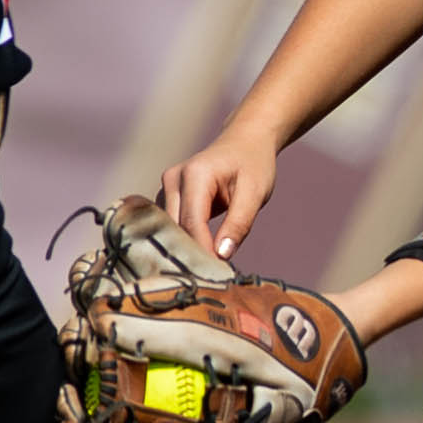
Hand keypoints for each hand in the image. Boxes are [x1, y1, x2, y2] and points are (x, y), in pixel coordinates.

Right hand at [159, 127, 281, 262]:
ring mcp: (167, 186)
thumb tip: (221, 255)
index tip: (216, 275)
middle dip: (191, 254)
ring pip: (169, 229)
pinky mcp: (168, 195)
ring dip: (184, 249)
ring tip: (204, 272)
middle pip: (176, 228)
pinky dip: (183, 240)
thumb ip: (239, 223)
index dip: (202, 251)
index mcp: (195, 174)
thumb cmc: (253, 164)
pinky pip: (170, 224)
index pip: (192, 222)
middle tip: (210, 280)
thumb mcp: (255, 193)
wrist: (246, 141)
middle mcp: (174, 178)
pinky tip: (197, 257)